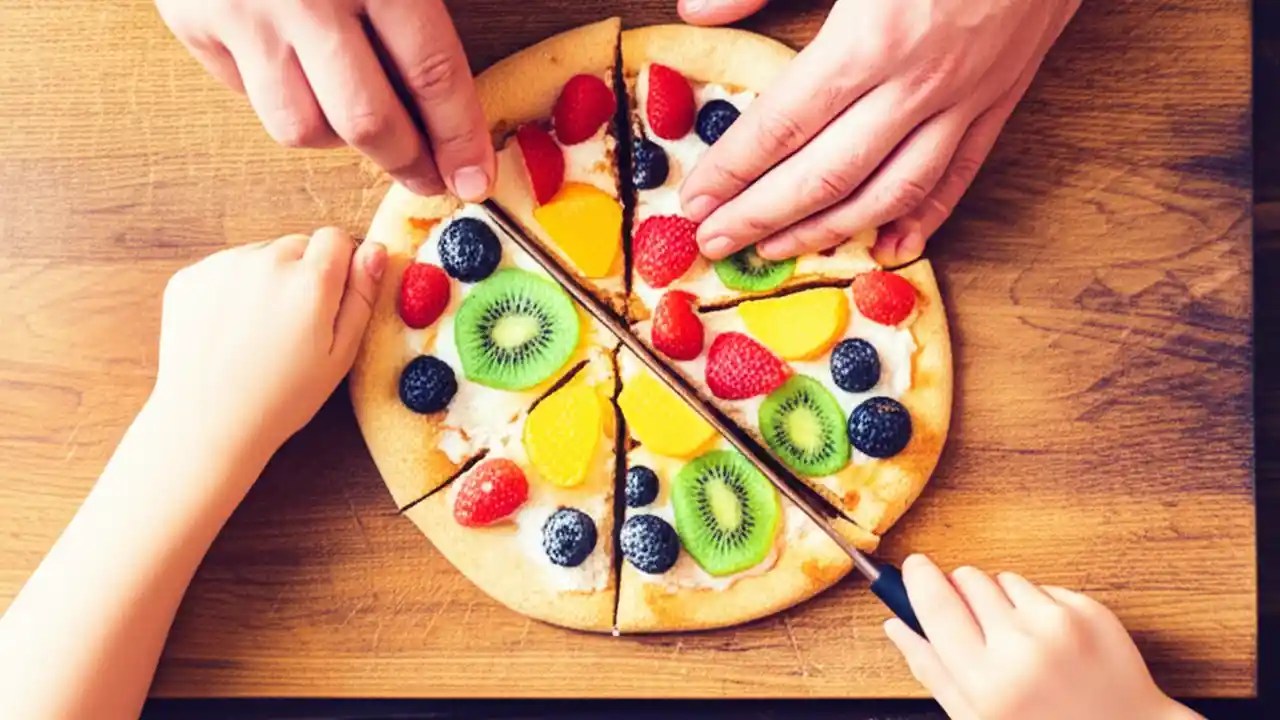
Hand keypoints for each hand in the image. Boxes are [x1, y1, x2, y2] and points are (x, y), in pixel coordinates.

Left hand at [152, 229, 385, 460]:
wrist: (207, 423)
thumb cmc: (282, 397)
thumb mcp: (340, 355)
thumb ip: (362, 296)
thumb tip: (375, 249)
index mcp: (310, 280)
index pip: (335, 238)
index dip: (338, 267)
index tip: (329, 301)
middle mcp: (265, 261)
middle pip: (297, 245)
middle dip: (302, 274)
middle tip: (294, 324)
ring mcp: (223, 266)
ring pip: (260, 256)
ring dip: (266, 280)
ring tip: (258, 332)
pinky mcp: (191, 277)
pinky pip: (224, 269)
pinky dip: (231, 290)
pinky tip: (230, 331)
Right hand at [156, 0, 493, 198]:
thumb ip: (422, 11)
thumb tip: (454, 111)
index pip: (431, 73)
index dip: (458, 137)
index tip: (473, 179)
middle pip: (366, 120)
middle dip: (406, 161)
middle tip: (428, 175)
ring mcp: (242, 13)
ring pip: (301, 128)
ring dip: (340, 138)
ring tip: (363, 118)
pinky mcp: (192, 22)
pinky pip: (250, 97)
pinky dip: (288, 100)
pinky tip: (304, 75)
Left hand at [677, 0, 1080, 265]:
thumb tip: (695, 13)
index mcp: (871, 37)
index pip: (783, 125)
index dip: (733, 171)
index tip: (696, 202)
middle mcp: (918, 82)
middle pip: (827, 173)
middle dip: (764, 216)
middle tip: (717, 243)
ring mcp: (967, 96)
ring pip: (891, 189)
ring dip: (831, 230)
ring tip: (781, 251)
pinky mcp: (1004, 95)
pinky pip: (960, 173)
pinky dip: (924, 218)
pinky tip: (889, 248)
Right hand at [884, 555, 1200, 719]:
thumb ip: (933, 672)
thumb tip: (896, 625)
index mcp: (988, 682)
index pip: (936, 604)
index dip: (918, 579)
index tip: (914, 568)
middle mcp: (1023, 648)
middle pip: (967, 579)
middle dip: (960, 590)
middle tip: (972, 623)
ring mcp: (1062, 626)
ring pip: (1005, 579)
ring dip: (1002, 599)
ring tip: (1019, 642)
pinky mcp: (1091, 611)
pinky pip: (1043, 588)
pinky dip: (1039, 607)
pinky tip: (1051, 643)